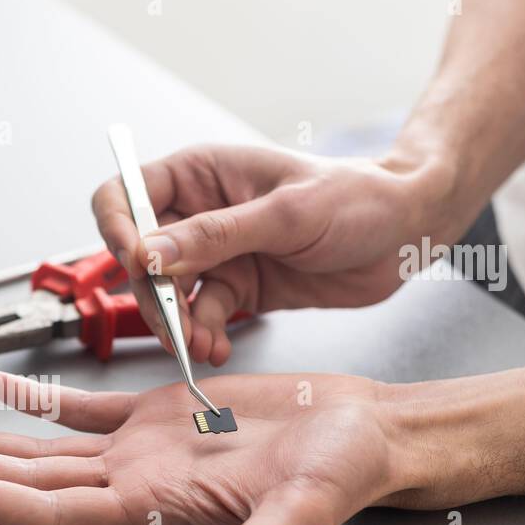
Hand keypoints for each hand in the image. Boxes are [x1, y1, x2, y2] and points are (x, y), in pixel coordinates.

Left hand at [0, 370, 399, 524]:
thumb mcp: (305, 511)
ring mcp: (136, 451)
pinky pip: (77, 408)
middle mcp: (131, 483)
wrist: (361, 434)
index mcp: (153, 507)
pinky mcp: (152, 415)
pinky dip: (33, 399)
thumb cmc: (341, 472)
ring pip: (38, 448)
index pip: (49, 509)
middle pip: (23, 483)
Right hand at [91, 144, 447, 365]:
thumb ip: (215, 236)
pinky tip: (217, 349)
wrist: (406, 234)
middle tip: (175, 327)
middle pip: (141, 259)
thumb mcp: (286, 213)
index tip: (136, 265)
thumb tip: (150, 254)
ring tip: (200, 347)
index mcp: (200, 175)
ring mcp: (216, 255)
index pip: (126, 196)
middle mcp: (198, 214)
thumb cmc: (358, 198)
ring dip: (177, 326)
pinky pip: (201, 318)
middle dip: (154, 296)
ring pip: (168, 296)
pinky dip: (203, 337)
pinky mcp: (236, 289)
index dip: (117, 230)